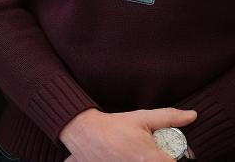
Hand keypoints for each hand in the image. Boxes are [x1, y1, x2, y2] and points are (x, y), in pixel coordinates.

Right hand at [61, 107, 195, 161]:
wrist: (82, 132)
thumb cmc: (112, 125)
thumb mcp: (141, 118)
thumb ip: (169, 118)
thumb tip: (192, 115)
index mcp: (152, 159)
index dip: (174, 158)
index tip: (167, 152)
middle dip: (159, 159)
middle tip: (148, 152)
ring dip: (144, 161)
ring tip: (135, 154)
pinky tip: (124, 157)